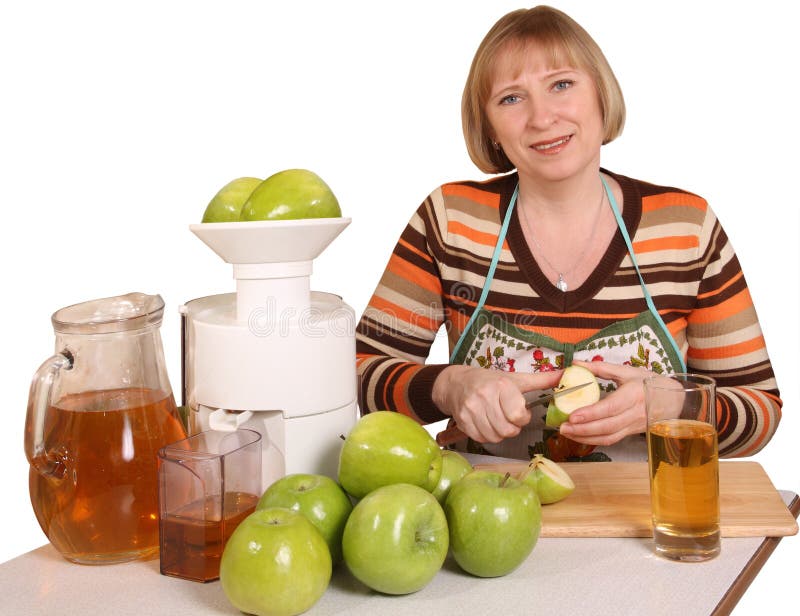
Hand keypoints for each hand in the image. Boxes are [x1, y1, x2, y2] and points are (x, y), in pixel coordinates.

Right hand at [432, 365, 562, 442]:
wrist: (457, 382)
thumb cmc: (490, 381)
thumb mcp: (516, 378)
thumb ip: (543, 380)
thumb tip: (567, 375)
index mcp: (501, 385)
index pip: (518, 415)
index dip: (522, 417)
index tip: (519, 411)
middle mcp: (484, 396)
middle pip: (507, 429)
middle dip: (512, 427)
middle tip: (507, 417)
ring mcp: (471, 409)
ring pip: (495, 436)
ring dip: (499, 432)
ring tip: (497, 419)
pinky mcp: (462, 420)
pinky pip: (481, 439)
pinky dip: (486, 435)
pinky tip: (486, 423)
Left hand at [558, 360, 653, 446]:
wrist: (673, 400)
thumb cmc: (647, 382)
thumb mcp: (626, 371)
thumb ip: (600, 368)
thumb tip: (576, 363)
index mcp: (634, 395)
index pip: (611, 407)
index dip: (591, 413)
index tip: (572, 415)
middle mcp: (634, 413)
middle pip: (607, 426)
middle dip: (583, 429)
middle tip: (562, 426)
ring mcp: (633, 426)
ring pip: (608, 437)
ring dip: (585, 437)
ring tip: (566, 432)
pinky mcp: (630, 433)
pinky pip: (611, 440)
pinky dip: (593, 440)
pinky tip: (579, 436)